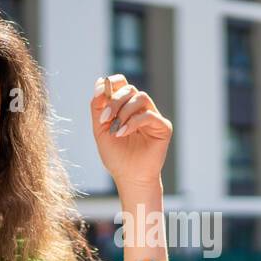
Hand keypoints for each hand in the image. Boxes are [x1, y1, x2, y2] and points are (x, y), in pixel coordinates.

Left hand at [90, 74, 172, 189]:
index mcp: (126, 107)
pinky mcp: (163, 127)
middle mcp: (140, 109)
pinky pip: (149, 115)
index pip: (122, 83)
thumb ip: (98, 107)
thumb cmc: (116, 156)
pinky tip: (122, 133)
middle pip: (130, 89)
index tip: (101, 92)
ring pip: (141, 98)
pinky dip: (133, 122)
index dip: (113, 82)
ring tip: (115, 129)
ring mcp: (153, 116)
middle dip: (115, 101)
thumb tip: (100, 83)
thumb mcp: (100, 129)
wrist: (129, 177)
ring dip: (124, 111)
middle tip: (105, 118)